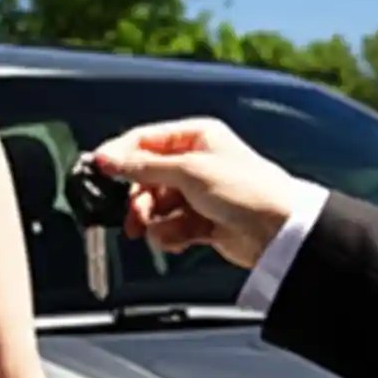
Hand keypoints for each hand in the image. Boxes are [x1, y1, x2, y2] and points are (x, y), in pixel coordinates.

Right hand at [92, 117, 306, 268]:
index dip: (120, 156)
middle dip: (139, 199)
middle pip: (145, 177)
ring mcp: (197, 193)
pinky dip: (171, 235)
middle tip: (133, 216)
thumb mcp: (188, 171)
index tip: (98, 171)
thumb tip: (105, 159)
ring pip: (154, 206)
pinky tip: (184, 240)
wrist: (280, 232)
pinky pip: (169, 227)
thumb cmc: (246, 190)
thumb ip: (142, 166)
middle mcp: (195, 162)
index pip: (144, 140)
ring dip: (155, 221)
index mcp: (195, 137)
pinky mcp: (201, 222)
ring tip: (161, 231)